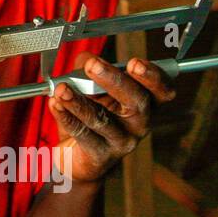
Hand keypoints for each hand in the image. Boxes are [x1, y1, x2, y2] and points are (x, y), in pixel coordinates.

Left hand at [46, 52, 174, 183]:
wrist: (78, 156)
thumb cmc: (93, 115)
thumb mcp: (92, 88)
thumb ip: (88, 70)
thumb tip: (85, 60)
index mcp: (146, 102)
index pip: (161, 90)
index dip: (152, 77)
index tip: (134, 63)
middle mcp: (140, 122)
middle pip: (136, 101)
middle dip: (113, 81)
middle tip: (93, 65)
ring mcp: (123, 141)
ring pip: (102, 119)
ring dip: (79, 101)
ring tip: (62, 88)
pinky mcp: (102, 155)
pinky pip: (84, 134)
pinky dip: (67, 117)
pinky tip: (56, 104)